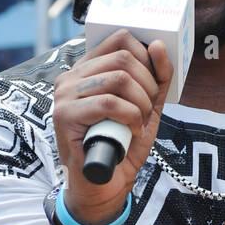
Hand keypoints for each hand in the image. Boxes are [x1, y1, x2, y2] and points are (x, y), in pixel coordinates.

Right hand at [53, 29, 172, 224]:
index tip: (153, 86)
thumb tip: (159, 45)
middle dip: (147, 86)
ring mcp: (64, 95)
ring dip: (141, 103)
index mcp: (88, 69)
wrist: (104, 186)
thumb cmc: (122, 145)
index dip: (147, 57)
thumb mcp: (147, 107)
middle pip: (123, 57)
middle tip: (147, 111)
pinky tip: (132, 132)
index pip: (120, 38)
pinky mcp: (64, 115)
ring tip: (140, 123)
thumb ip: (156, 78)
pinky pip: (109, 103)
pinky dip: (130, 117)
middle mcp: (72, 77)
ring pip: (119, 78)